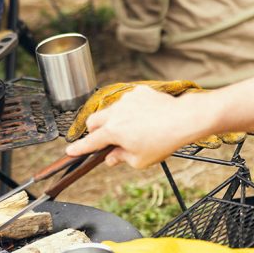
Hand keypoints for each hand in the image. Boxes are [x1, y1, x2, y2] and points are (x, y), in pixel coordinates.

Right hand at [65, 86, 208, 168]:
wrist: (183, 119)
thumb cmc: (162, 142)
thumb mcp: (140, 160)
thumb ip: (120, 159)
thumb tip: (110, 158)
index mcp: (112, 132)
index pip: (90, 142)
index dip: (79, 149)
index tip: (70, 151)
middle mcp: (115, 113)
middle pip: (93, 121)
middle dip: (94, 131)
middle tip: (106, 140)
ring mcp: (126, 100)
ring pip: (110, 110)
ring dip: (114, 120)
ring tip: (133, 129)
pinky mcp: (138, 92)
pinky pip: (128, 102)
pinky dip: (131, 110)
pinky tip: (145, 117)